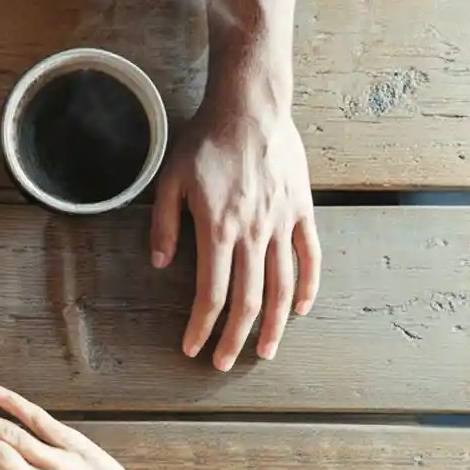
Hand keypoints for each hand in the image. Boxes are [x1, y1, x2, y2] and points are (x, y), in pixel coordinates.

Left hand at [150, 100, 320, 370]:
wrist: (251, 107)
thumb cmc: (206, 141)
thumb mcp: (169, 180)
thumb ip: (163, 224)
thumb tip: (159, 263)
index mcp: (218, 229)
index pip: (211, 293)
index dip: (202, 326)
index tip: (192, 347)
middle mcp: (253, 232)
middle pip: (247, 299)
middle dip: (235, 337)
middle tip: (224, 362)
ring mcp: (281, 222)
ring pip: (281, 286)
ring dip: (273, 324)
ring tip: (264, 351)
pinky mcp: (302, 210)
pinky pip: (310, 256)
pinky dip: (307, 286)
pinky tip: (298, 309)